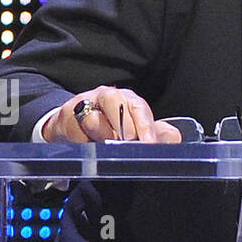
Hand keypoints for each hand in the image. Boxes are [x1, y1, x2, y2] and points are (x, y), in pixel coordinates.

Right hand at [43, 86, 182, 142]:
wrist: (72, 126)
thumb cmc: (109, 127)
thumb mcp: (135, 130)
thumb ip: (155, 134)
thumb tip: (174, 138)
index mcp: (127, 99)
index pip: (139, 107)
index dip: (146, 127)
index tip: (151, 145)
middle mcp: (107, 96)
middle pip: (116, 103)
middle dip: (124, 129)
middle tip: (128, 145)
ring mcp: (85, 103)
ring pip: (94, 118)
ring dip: (102, 135)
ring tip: (105, 144)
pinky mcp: (67, 116)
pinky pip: (77, 132)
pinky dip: (84, 141)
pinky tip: (87, 144)